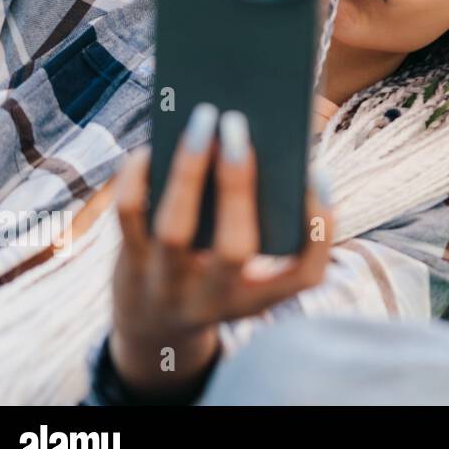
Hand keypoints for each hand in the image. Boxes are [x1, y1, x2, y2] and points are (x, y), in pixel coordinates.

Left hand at [109, 104, 332, 397]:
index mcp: (261, 298)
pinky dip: (140, 174)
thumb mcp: (248, 269)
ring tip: (202, 119)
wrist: (153, 328)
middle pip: (236, 248)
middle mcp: (216, 299)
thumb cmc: (217, 277)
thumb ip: (267, 220)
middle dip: (239, 184)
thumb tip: (257, 146)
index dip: (319, 226)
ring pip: (175, 230)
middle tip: (238, 125)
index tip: (317, 173)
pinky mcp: (129, 266)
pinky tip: (154, 144)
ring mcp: (168, 286)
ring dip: (189, 169)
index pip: (306, 273)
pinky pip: (130, 215)